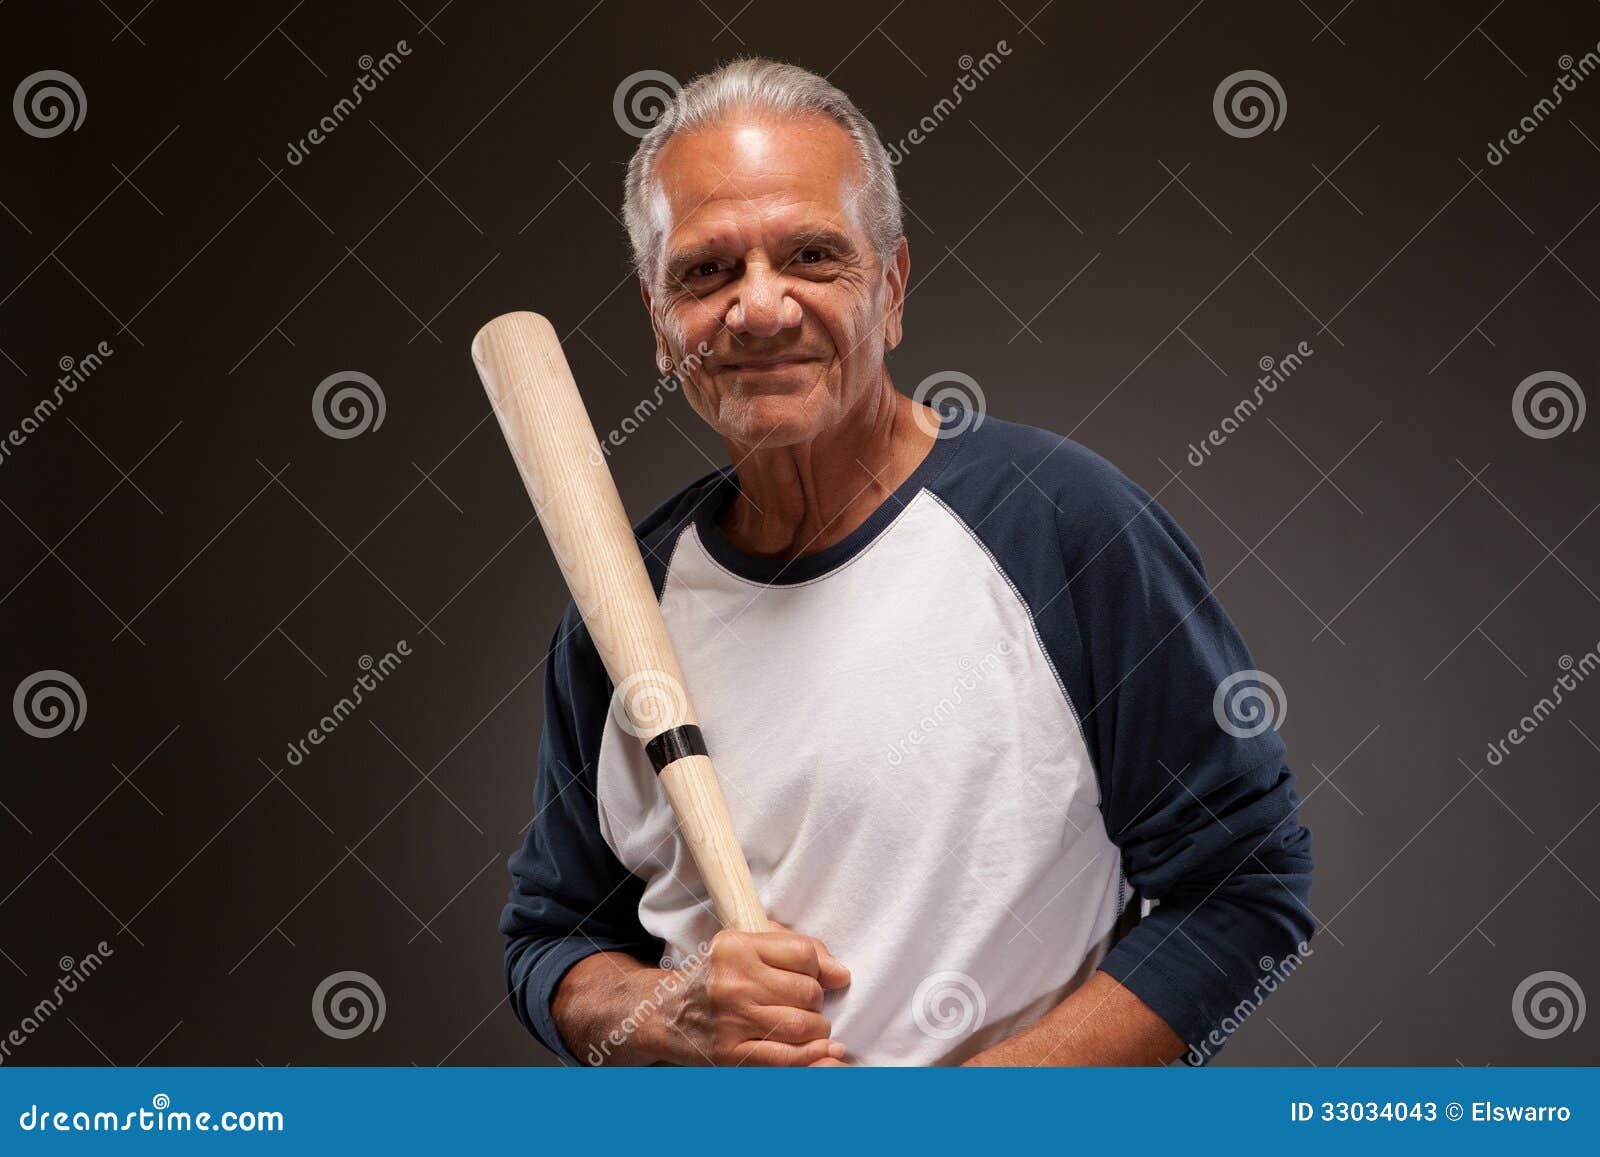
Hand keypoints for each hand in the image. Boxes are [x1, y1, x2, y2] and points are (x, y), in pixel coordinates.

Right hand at [648, 923, 850, 1065]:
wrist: (663, 1014)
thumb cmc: (714, 978)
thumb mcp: (743, 948)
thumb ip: (792, 949)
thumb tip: (841, 973)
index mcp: (736, 947)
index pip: (803, 953)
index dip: (819, 968)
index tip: (816, 978)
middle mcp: (733, 981)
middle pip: (807, 991)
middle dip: (817, 1002)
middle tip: (806, 1006)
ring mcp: (731, 1019)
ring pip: (802, 1024)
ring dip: (817, 1029)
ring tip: (808, 1027)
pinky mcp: (730, 1054)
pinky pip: (785, 1057)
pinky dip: (811, 1055)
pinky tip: (823, 1049)